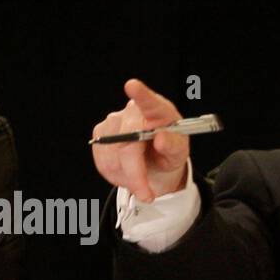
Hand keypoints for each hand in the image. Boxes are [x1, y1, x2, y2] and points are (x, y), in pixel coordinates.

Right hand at [91, 78, 190, 201]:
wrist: (154, 161)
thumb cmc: (169, 151)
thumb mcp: (179, 152)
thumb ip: (173, 145)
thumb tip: (161, 139)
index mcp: (158, 110)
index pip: (149, 101)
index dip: (141, 94)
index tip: (132, 86)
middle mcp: (132, 112)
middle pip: (127, 143)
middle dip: (135, 173)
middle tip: (146, 194)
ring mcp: (113, 122)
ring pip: (112, 158)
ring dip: (126, 177)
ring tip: (140, 179)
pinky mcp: (100, 135)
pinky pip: (102, 162)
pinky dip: (115, 175)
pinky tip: (127, 173)